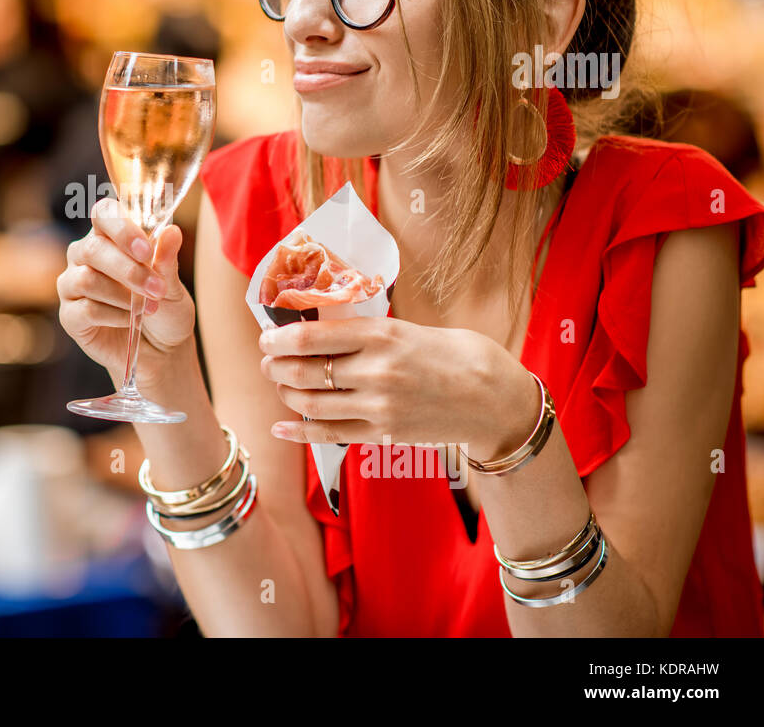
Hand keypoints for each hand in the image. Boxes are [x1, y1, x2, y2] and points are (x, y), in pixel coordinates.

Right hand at [57, 199, 196, 387]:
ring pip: (87, 280)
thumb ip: (167, 259)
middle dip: (128, 270)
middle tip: (157, 288)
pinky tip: (131, 322)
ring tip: (149, 308)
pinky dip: (114, 315)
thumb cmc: (165, 309)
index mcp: (110, 236)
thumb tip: (172, 232)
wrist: (162, 351)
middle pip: (93, 249)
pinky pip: (85, 309)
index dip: (121, 228)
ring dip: (123, 295)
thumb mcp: (173, 284)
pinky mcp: (70, 316)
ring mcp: (72, 285)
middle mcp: (85, 255)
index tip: (146, 250)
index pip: (103, 213)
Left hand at [257, 317, 538, 457]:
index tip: (267, 337)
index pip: (311, 337)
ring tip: (280, 384)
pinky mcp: (383, 434)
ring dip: (286, 392)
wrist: (496, 399)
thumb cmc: (456, 354)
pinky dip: (298, 430)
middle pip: (304, 370)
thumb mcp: (410, 329)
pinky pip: (328, 434)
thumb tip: (319, 332)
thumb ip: (367, 333)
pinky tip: (280, 426)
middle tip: (267, 360)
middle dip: (276, 365)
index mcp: (382, 335)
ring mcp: (378, 406)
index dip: (279, 338)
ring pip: (310, 402)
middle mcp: (375, 371)